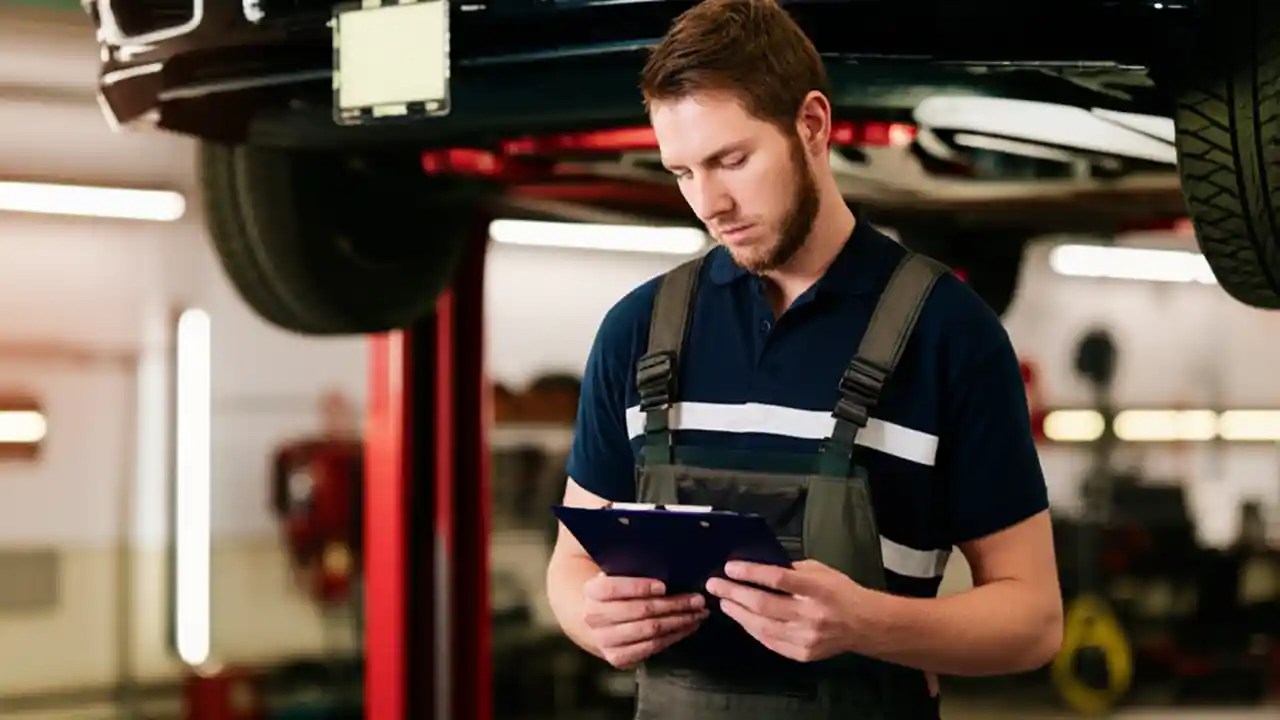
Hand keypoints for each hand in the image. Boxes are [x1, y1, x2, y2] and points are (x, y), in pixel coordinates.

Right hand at [582, 574, 708, 668]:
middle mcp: (594, 618)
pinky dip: (674, 636)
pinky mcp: (618, 658)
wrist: (593, 621)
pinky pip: (652, 647)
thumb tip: (665, 564)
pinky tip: (688, 626)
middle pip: (639, 611)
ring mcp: (605, 641)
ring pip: (650, 631)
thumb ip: (631, 568)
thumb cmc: (614, 592)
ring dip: (679, 621)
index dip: (639, 587)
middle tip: (696, 600)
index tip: (663, 586)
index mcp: (592, 591)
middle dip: (673, 605)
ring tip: (698, 613)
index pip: (614, 588)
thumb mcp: (614, 574)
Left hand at [706, 559, 866, 662]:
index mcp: (817, 588)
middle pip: (764, 604)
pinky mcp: (802, 654)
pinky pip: (769, 641)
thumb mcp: (820, 571)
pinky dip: (752, 629)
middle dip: (734, 593)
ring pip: (762, 626)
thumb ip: (791, 569)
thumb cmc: (840, 592)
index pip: (778, 579)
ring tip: (724, 602)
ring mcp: (806, 637)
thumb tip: (758, 568)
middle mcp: (811, 614)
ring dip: (738, 613)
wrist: (864, 625)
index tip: (730, 567)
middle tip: (715, 585)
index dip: (751, 572)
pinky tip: (742, 618)